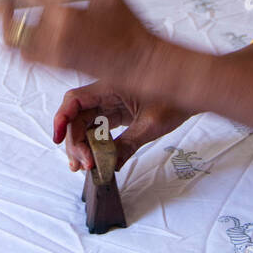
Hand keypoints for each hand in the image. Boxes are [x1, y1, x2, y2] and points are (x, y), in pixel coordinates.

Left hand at [0, 0, 159, 88]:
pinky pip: (27, 58)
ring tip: (14, 15)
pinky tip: (30, 32)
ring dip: (10, 27)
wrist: (137, 60)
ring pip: (15, 43)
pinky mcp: (57, 67)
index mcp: (66, 14)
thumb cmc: (128, 24)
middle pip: (13, 22)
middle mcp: (55, 37)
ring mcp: (54, 55)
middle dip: (5, 8)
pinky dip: (21, 44)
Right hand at [53, 82, 187, 171]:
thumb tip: (109, 165)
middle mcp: (106, 93)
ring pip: (86, 125)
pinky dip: (96, 144)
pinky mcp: (118, 112)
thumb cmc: (176, 97)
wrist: (193, 91)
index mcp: (110, 86)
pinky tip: (97, 160)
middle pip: (77, 118)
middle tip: (84, 165)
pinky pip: (99, 128)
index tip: (58, 139)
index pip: (74, 100)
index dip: (61, 119)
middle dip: (75, 142)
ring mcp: (111, 103)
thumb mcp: (151, 123)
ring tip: (87, 167)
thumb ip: (127, 144)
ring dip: (83, 146)